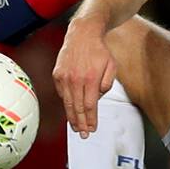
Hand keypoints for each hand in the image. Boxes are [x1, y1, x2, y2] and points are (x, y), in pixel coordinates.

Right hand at [53, 15, 115, 136]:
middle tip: (84, 135)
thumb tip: (97, 99)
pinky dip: (66, 103)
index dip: (90, 120)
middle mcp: (75, 79)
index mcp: (90, 79)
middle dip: (81, 124)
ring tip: (76, 127)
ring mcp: (64, 77)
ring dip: (72, 117)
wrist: (83, 34)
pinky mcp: (57, 75)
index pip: (90, 106)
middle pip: (77, 108)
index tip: (92, 129)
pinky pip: (62, 93)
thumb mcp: (112, 66)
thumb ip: (107, 85)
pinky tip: (71, 109)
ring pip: (68, 103)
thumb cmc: (99, 50)